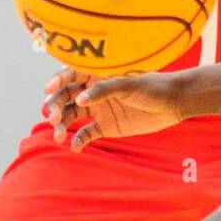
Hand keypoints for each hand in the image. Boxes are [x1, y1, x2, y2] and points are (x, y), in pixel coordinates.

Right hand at [41, 67, 187, 150]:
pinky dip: (79, 140)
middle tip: (53, 117)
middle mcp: (94, 91)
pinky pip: (86, 133)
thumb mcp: (129, 85)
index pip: (71, 75)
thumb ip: (104, 90)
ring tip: (59, 136)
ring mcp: (98, 109)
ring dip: (62, 125)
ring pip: (71, 115)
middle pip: (66, 97)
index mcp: (98, 74)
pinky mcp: (105, 126)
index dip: (56, 80)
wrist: (173, 104)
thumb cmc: (152, 87)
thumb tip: (80, 99)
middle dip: (56, 106)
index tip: (47, 90)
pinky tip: (75, 146)